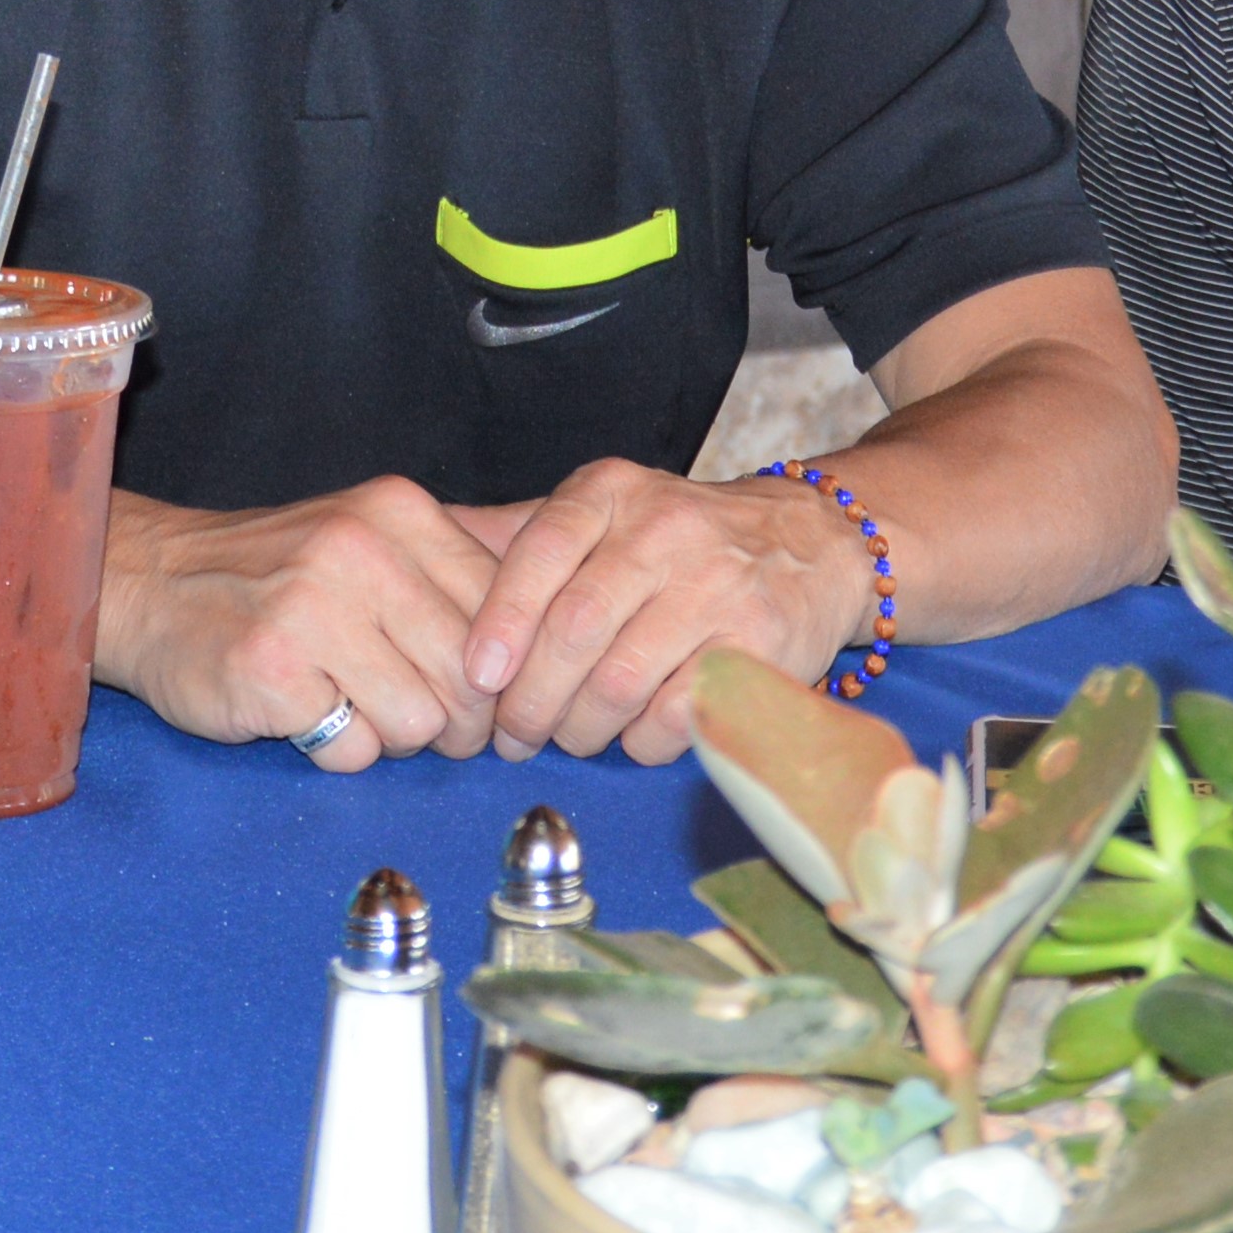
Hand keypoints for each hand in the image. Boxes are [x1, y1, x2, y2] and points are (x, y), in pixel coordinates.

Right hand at [98, 479, 504, 771]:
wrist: (149, 583)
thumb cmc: (276, 571)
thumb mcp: (375, 530)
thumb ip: (470, 549)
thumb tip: (573, 562)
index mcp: (401, 513)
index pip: (507, 619)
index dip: (498, 677)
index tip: (474, 694)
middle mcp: (362, 551)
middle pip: (471, 682)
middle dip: (453, 721)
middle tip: (408, 710)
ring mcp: (312, 610)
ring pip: (420, 725)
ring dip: (389, 735)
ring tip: (346, 701)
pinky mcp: (269, 671)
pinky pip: (352, 751)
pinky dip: (334, 749)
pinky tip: (303, 711)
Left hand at [444, 463, 856, 763]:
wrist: (811, 544)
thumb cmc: (680, 541)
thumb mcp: (603, 514)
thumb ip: (518, 537)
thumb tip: (420, 545)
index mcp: (612, 492)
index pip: (539, 549)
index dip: (500, 620)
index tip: (475, 675)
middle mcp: (665, 528)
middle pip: (574, 628)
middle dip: (530, 697)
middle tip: (511, 733)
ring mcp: (718, 584)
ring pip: (620, 679)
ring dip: (580, 727)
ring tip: (568, 737)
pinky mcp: (760, 641)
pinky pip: (678, 713)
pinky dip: (642, 740)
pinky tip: (634, 735)